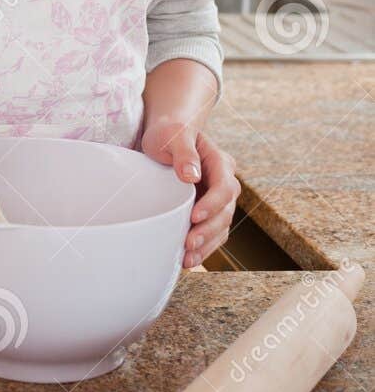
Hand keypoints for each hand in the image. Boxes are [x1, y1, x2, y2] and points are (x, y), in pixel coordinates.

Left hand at [140, 119, 239, 267]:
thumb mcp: (173, 135)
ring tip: (187, 259)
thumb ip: (184, 152)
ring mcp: (217, 199)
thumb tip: (191, 175)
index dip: (213, 204)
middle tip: (189, 243)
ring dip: (206, 244)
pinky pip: (211, 233)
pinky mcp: (207, 211)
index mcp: (220, 163)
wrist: (166, 137)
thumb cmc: (170, 132)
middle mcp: (224, 183)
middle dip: (209, 230)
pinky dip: (202, 247)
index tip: (194, 216)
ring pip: (221, 227)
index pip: (225, 187)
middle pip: (225, 212)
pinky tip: (188, 259)